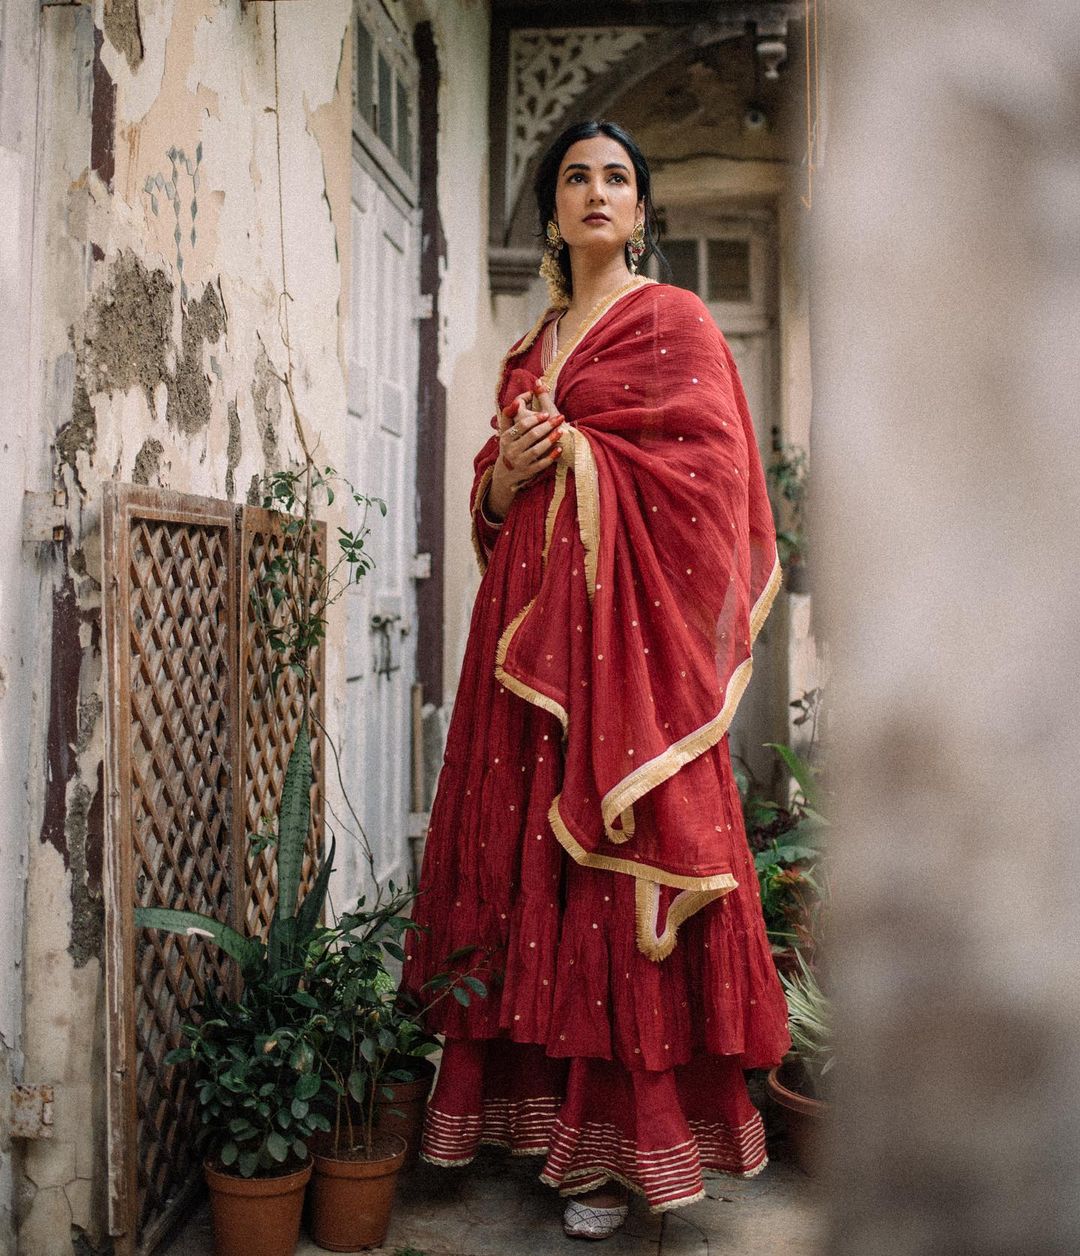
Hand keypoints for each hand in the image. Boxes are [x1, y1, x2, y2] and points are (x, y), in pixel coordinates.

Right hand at [486, 391, 564, 519]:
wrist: (506, 473)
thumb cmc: (509, 446)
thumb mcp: (505, 432)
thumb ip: (508, 415)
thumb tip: (517, 402)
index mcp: (506, 438)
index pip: (522, 425)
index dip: (535, 418)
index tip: (546, 413)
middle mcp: (511, 450)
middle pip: (532, 436)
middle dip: (547, 426)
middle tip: (559, 418)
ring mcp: (520, 462)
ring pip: (536, 450)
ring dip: (550, 440)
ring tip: (561, 431)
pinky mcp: (528, 472)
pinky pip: (541, 464)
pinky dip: (551, 457)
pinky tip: (559, 449)